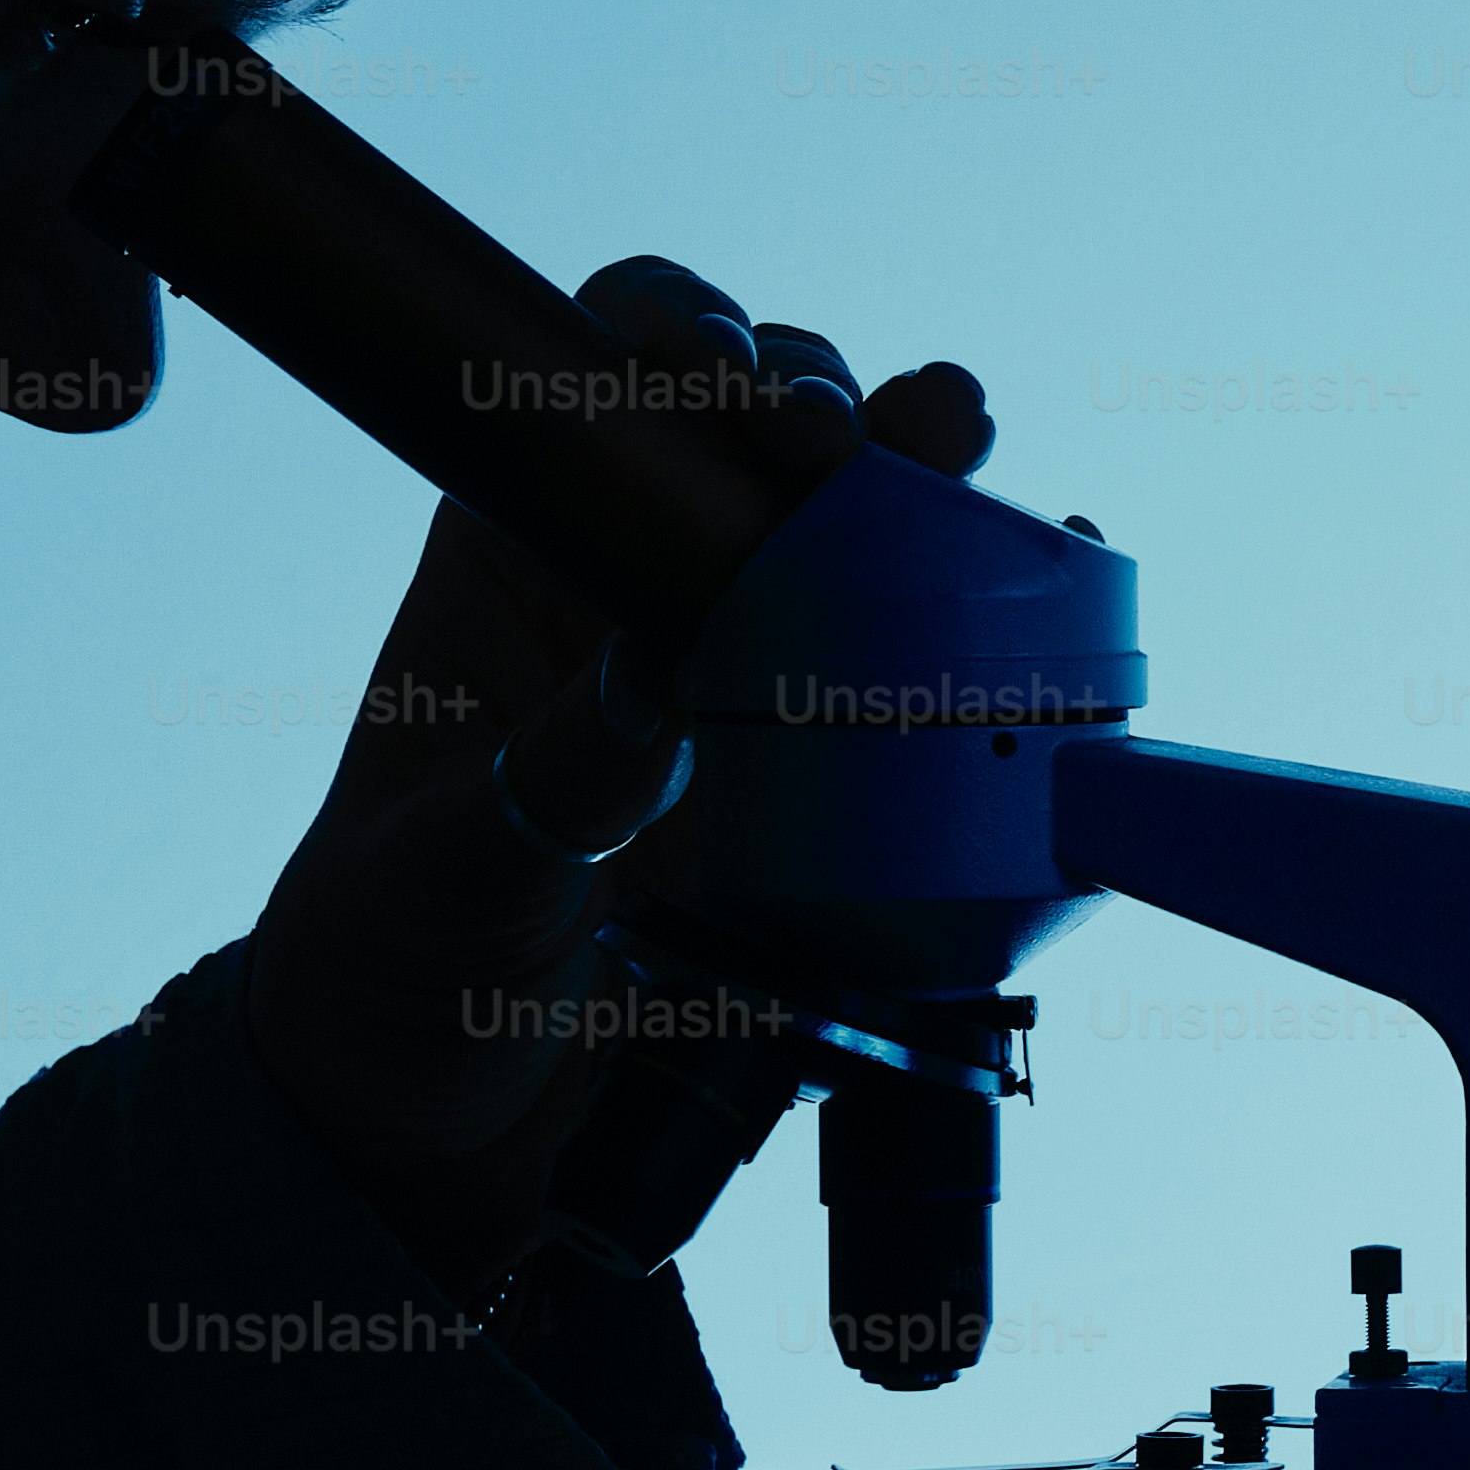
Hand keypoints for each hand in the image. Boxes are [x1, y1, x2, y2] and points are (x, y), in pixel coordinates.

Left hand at [240, 261, 995, 1299]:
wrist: (460, 1131)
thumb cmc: (398, 969)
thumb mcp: (444, 873)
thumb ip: (548, 781)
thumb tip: (656, 681)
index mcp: (521, 553)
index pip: (601, 380)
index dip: (674, 338)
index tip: (723, 379)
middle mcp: (656, 582)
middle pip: (772, 428)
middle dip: (836, 399)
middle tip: (865, 438)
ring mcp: (768, 671)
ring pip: (879, 525)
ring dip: (941, 477)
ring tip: (981, 472)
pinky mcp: (849, 774)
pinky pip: (953, 675)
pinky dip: (1027, 625)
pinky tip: (1071, 592)